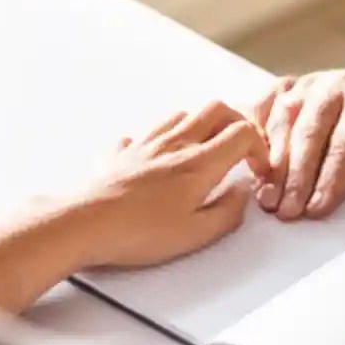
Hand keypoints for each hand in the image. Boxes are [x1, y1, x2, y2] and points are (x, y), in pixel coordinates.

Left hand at [75, 102, 269, 268]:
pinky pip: (145, 133)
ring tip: (204, 149)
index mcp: (198, 163)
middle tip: (240, 147)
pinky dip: (160, 138)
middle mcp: (175, 145)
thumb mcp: (196, 234)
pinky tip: (158, 157)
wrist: (85, 224)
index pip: (242, 132)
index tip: (256, 169)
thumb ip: (228, 212)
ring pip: (182, 115)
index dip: (259, 147)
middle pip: (216, 110)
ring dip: (201, 125)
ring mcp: (146, 144)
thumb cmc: (138, 232)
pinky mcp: (122, 153)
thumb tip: (242, 194)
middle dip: (237, 123)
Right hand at [250, 68, 344, 220]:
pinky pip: (267, 103)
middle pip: (309, 130)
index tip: (317, 210)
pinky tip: (251, 165)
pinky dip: (254, 131)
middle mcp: (338, 83)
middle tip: (284, 212)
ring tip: (266, 199)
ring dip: (272, 161)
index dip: (331, 177)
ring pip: (284, 118)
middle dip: (295, 175)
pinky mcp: (294, 85)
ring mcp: (312, 82)